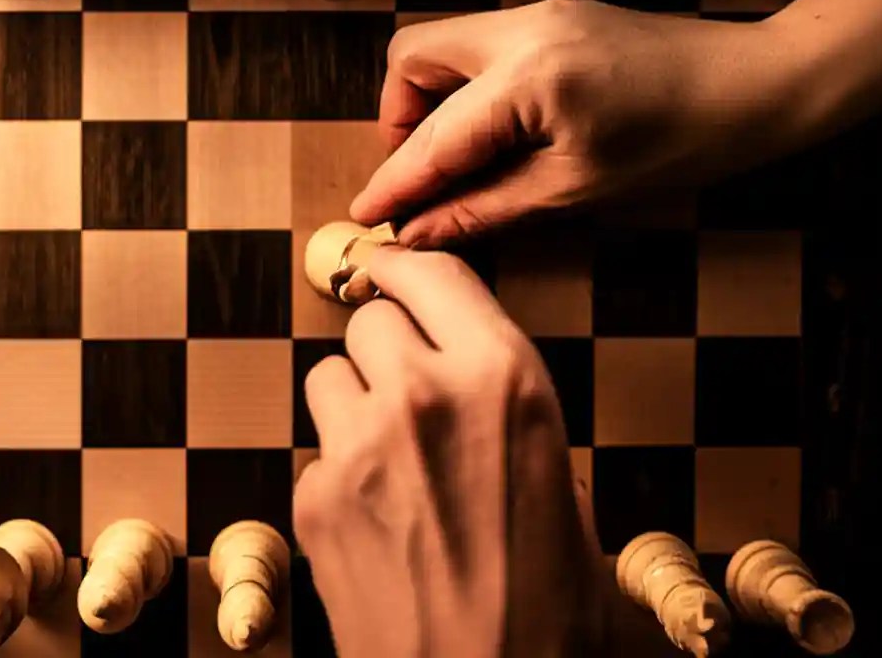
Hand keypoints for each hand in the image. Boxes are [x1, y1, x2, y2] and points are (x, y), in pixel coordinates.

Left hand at [293, 247, 610, 657]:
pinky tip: (376, 519)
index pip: (435, 272)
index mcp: (505, 382)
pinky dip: (337, 473)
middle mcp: (426, 396)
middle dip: (388, 350)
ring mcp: (359, 444)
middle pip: (371, 319)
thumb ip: (516, 419)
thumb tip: (480, 388)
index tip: (390, 269)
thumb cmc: (544, 613)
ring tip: (393, 463)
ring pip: (330, 376)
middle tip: (409, 395)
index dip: (407, 270)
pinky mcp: (314, 497)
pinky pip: (315, 450)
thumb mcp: (566, 491)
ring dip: (355, 404)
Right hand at [351, 0, 800, 247]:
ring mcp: (540, 13)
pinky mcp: (556, 14)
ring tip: (461, 159)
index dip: (394, 183)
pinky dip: (471, 89)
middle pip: (413, 57)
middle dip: (400, 120)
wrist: (759, 84)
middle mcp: (523, 28)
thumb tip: (421, 232)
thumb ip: (487, 208)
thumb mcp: (578, 190)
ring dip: (434, 101)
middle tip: (422, 177)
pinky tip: (500, 133)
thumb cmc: (684, 143)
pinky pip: (484, 46)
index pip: (435, 136)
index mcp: (530, 78)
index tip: (366, 217)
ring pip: (445, 44)